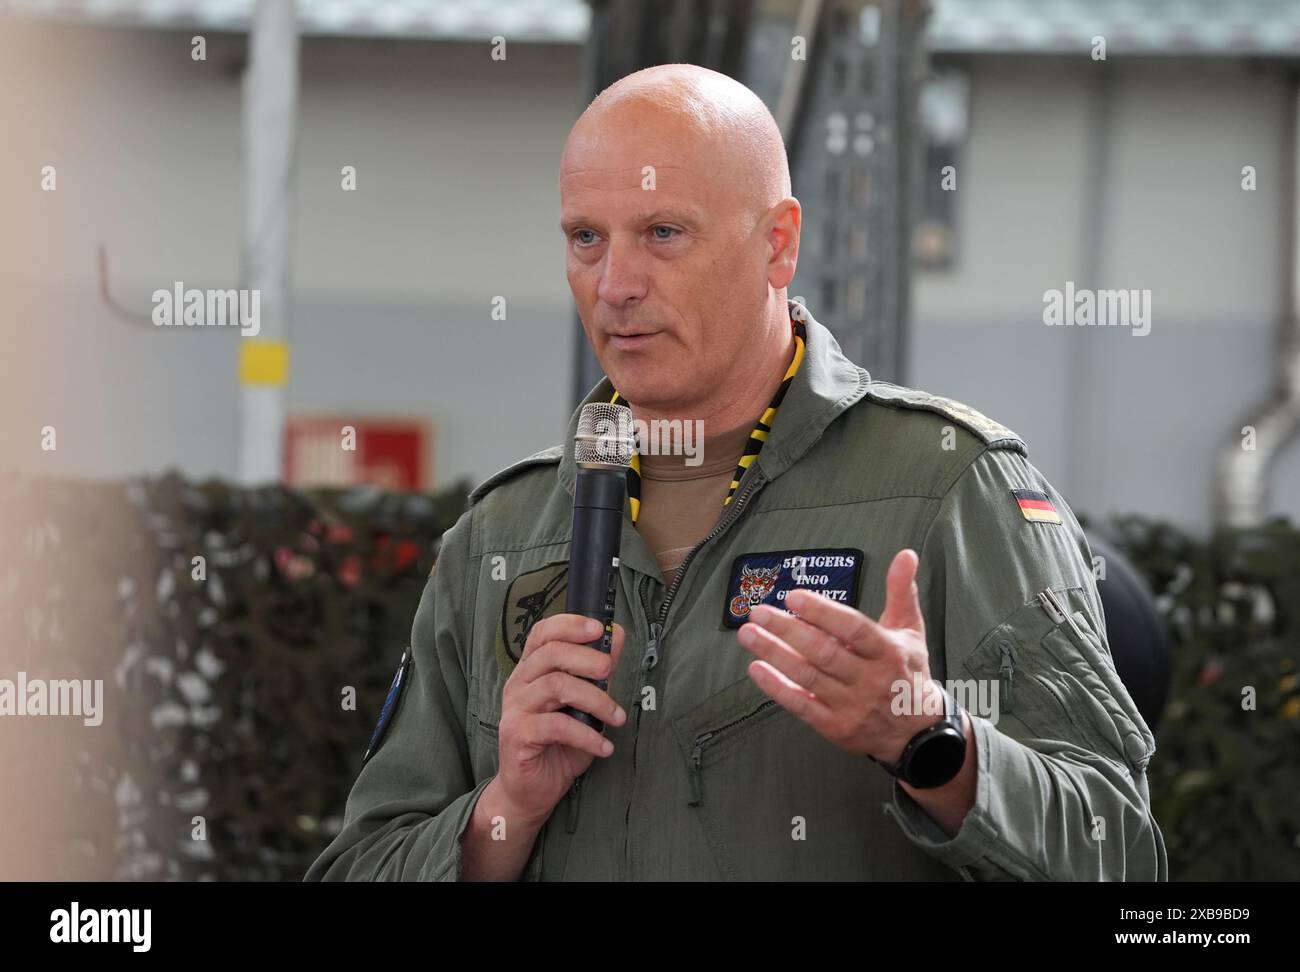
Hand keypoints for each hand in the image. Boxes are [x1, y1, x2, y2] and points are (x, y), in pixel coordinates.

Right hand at [494, 614, 626, 826]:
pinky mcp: (517, 734)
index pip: (543, 633)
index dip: (569, 624)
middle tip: (611, 671)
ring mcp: (515, 708)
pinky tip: (604, 746)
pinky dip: (588, 735)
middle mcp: (519, 684)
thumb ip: (597, 671)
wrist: (531, 790)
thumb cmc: (558, 744)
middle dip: (587, 658)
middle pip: (551, 653)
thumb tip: (615, 636)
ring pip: (557, 686)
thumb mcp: (584, 704)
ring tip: (617, 717)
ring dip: (596, 699)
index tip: (597, 627)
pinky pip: (558, 726)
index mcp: (531, 670)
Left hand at [736, 548, 943, 762]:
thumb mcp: (911, 630)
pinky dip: (777, 688)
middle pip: (824, 652)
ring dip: (774, 654)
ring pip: (808, 677)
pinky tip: (756, 668)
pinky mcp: (835, 727)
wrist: (916, 731)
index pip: (853, 628)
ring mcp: (851, 705)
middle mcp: (869, 679)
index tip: (794, 596)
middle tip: (758, 612)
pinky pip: (801, 706)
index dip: (823, 613)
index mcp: (887, 651)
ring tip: (749, 634)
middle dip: (787, 630)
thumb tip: (905, 554)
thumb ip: (901, 591)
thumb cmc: (907, 671)